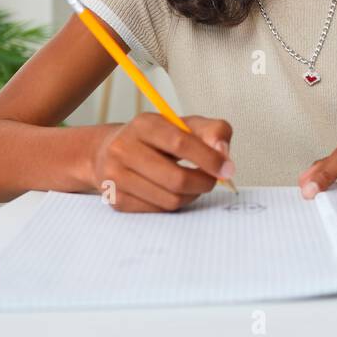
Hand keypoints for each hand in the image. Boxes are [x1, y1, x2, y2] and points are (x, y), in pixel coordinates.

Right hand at [91, 113, 234, 211]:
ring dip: (191, 195)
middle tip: (212, 180)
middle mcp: (124, 149)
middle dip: (204, 182)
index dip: (209, 158)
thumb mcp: (183, 125)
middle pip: (176, 179)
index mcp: (144, 125)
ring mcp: (116, 177)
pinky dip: (174, 204)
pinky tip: (173, 192)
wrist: (109, 151)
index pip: (181, 143)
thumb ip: (212, 132)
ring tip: (193, 184)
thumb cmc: (156, 138)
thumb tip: (224, 155)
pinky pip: (158, 211)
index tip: (227, 168)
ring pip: (170, 200)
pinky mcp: (116, 200)